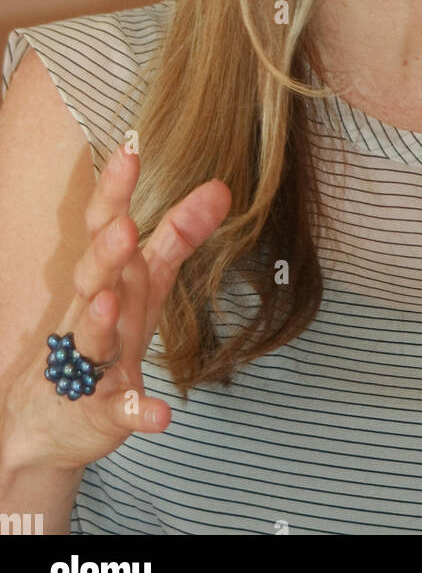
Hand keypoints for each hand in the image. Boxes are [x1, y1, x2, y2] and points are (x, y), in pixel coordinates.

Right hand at [2, 143, 231, 474]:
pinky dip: (135, 411)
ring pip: (92, 341)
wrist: (49, 423)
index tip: (128, 149)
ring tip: (110, 303)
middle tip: (122, 227)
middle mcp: (91, 315)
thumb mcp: (144, 284)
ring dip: (102, 322)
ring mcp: (89, 366)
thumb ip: (178, 237)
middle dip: (106, 253)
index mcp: (106, 280)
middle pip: (93, 277)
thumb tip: (221, 186)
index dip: (115, 191)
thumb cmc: (104, 336)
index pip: (105, 227)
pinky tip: (158, 414)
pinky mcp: (98, 415)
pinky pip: (116, 412)